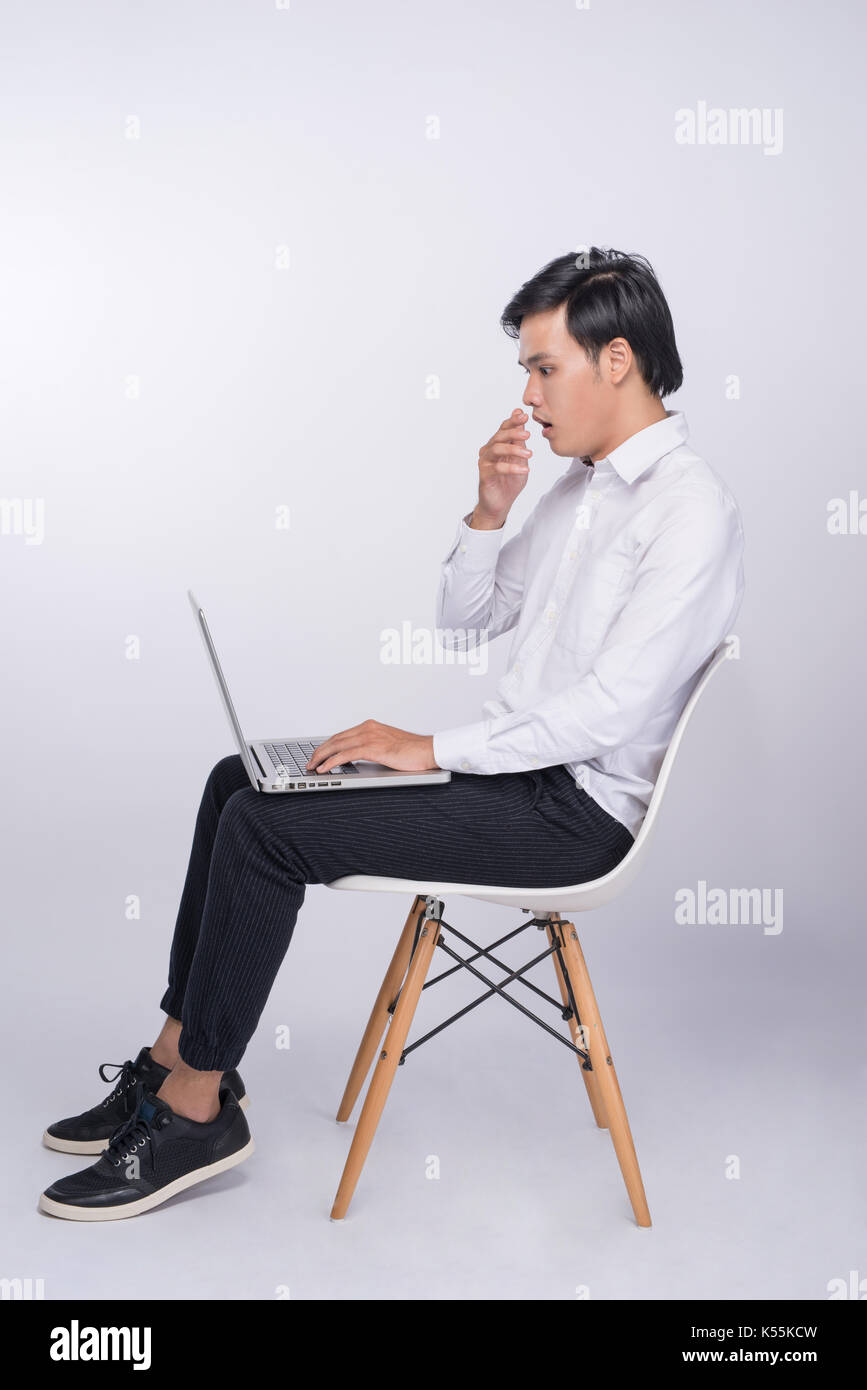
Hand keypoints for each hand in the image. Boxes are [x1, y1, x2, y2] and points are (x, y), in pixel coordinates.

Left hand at [305, 720, 439, 773]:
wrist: (429, 750)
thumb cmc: (413, 751)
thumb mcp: (387, 746)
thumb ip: (372, 748)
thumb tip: (355, 760)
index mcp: (371, 726)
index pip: (342, 735)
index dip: (327, 746)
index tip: (318, 754)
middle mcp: (368, 728)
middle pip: (335, 739)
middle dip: (320, 751)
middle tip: (310, 762)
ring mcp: (370, 736)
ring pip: (337, 746)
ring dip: (321, 757)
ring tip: (313, 766)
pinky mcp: (373, 748)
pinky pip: (345, 755)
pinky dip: (332, 762)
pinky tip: (324, 768)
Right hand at [472, 407, 531, 528]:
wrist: (500, 504)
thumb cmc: (510, 481)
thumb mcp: (520, 459)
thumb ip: (520, 442)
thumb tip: (521, 419)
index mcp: (497, 444)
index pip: (504, 428)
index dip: (513, 421)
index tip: (525, 415)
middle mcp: (489, 450)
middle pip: (499, 436)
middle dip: (513, 432)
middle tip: (528, 434)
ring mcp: (485, 462)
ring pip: (497, 449)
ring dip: (514, 450)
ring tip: (529, 454)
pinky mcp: (484, 475)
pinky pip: (497, 468)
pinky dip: (512, 468)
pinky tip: (525, 469)